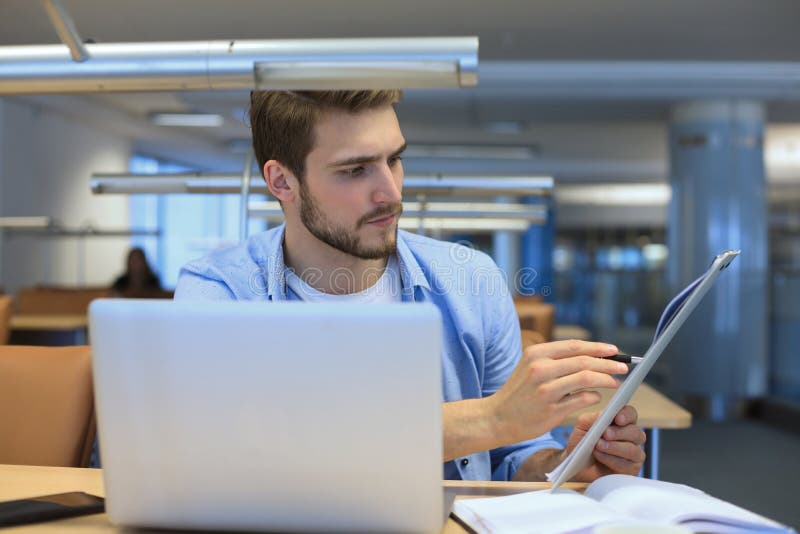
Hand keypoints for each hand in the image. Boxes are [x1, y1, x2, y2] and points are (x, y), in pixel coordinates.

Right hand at [486, 340, 628, 443]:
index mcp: (536, 354)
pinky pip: (582, 399)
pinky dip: (594, 396)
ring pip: (587, 378)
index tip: (614, 350)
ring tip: (616, 382)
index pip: (575, 346)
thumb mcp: (530, 366)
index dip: (598, 347)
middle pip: (585, 361)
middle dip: (609, 363)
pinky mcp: (551, 410)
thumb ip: (556, 360)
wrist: (497, 417)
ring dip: (606, 379)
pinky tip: (597, 397)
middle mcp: (540, 369)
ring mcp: (546, 390)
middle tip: (623, 367)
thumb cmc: (518, 392)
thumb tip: (591, 355)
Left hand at [566, 405, 646, 481]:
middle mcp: (632, 437)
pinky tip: (600, 456)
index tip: (618, 419)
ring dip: (614, 448)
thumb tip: (605, 414)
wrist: (576, 463)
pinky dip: (612, 460)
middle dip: (619, 433)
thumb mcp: (583, 425)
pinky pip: (627, 466)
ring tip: (598, 446)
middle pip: (635, 432)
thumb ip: (594, 418)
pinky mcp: (631, 470)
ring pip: (633, 450)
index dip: (626, 415)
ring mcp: (634, 454)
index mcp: (622, 422)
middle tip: (605, 434)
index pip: (631, 414)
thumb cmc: (582, 441)